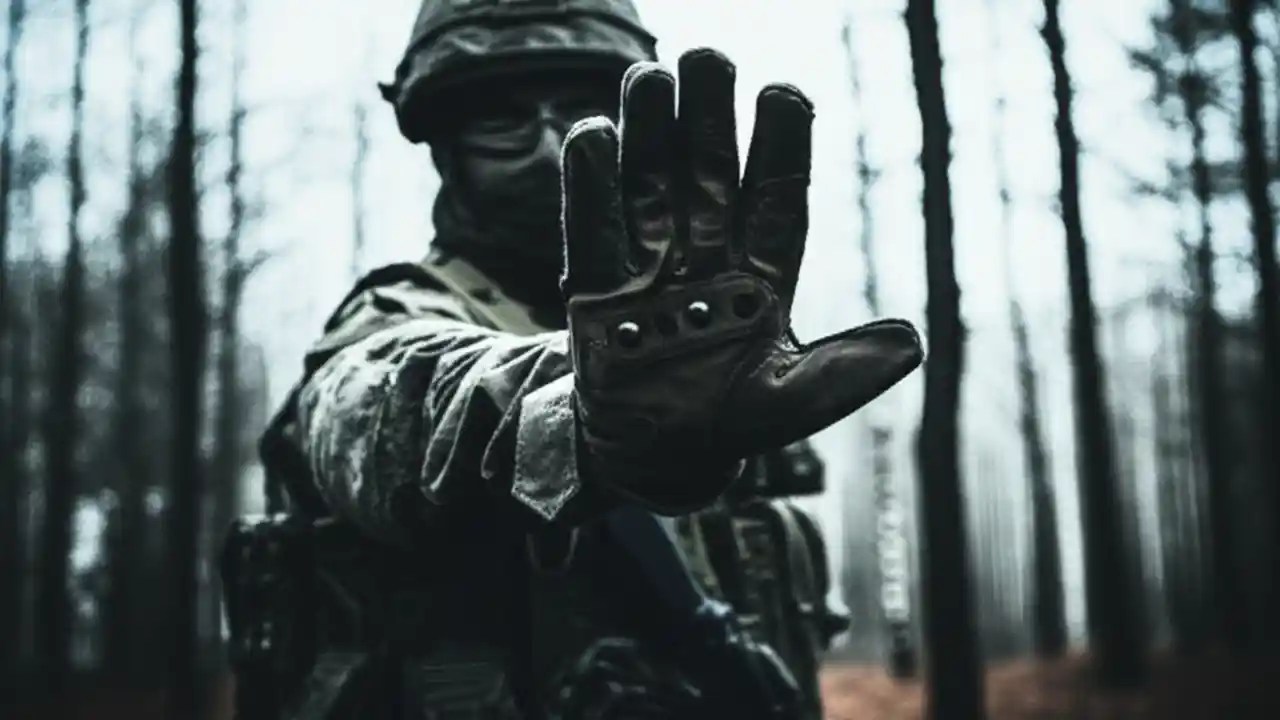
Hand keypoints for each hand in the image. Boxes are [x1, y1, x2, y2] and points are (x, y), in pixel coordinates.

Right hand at [561, 48, 922, 512]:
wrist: (654, 456)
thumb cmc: (727, 423)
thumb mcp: (791, 402)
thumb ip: (844, 374)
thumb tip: (911, 344)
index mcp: (762, 274)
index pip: (775, 198)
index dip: (780, 147)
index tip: (784, 94)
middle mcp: (706, 257)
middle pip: (708, 176)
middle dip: (707, 120)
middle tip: (708, 56)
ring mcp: (649, 269)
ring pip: (649, 188)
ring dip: (648, 135)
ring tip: (649, 76)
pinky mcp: (595, 293)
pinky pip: (589, 232)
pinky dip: (588, 188)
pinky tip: (593, 134)